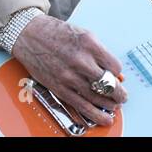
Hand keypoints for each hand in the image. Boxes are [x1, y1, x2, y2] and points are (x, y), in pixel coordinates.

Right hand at [10, 14, 126, 126]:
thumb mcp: (83, 35)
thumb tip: (114, 73)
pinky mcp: (60, 87)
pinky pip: (82, 106)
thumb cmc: (56, 33)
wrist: (29, 34)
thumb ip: (100, 53)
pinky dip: (96, 114)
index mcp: (89, 44)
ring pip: (98, 98)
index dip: (117, 73)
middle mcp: (80, 60)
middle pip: (109, 85)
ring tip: (114, 105)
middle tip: (121, 96)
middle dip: (119, 93)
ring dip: (110, 104)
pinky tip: (104, 118)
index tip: (115, 75)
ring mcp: (69, 76)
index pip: (115, 67)